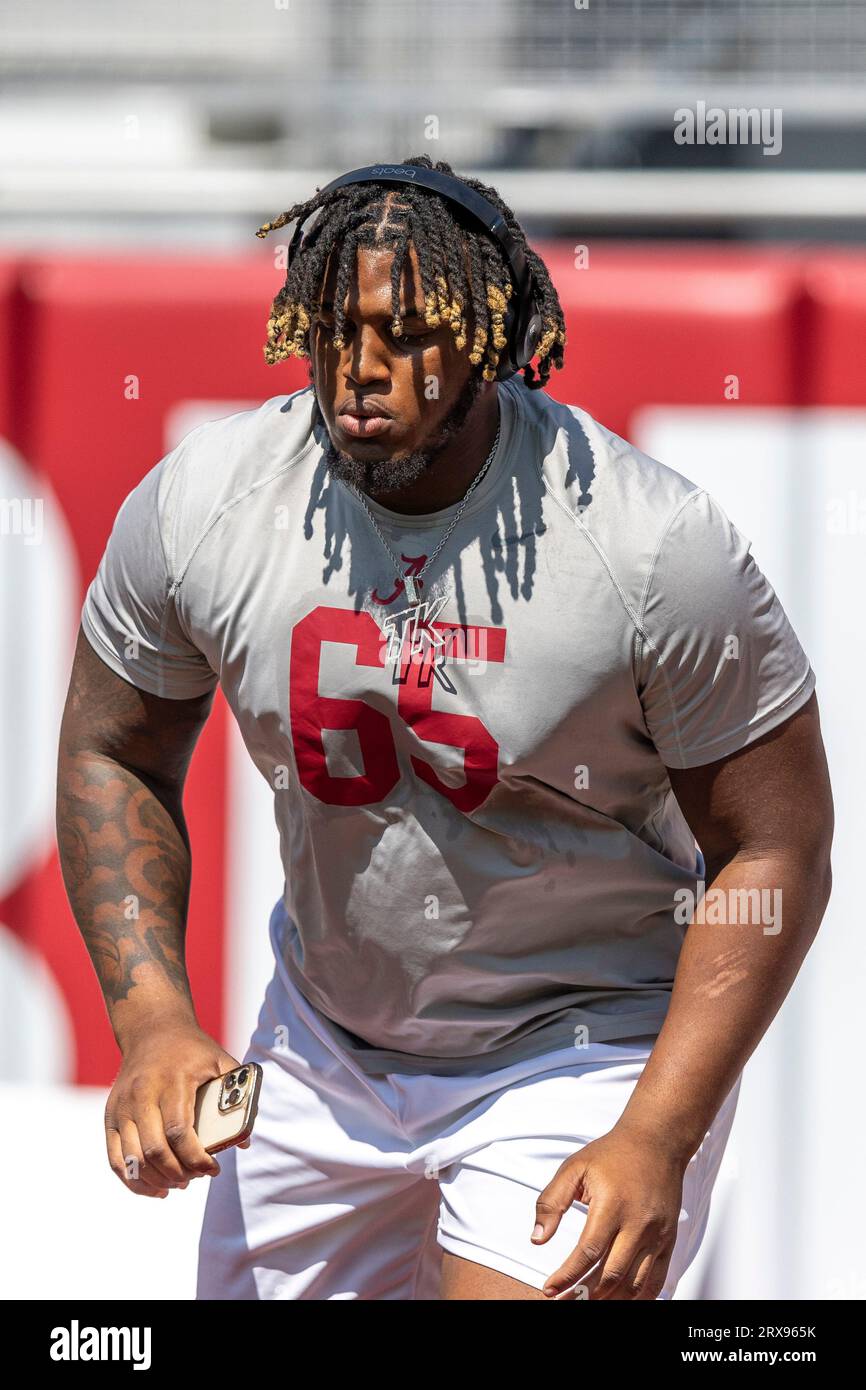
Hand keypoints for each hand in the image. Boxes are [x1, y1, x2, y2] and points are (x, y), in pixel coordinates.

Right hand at [105, 1021, 250, 1198]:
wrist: (152, 1030)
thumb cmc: (192, 1050)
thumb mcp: (220, 1061)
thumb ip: (237, 1095)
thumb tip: (244, 1140)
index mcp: (171, 1081)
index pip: (179, 1131)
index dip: (196, 1158)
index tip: (213, 1169)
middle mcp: (141, 1095)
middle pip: (154, 1151)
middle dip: (179, 1173)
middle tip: (198, 1177)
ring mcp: (122, 1107)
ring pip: (133, 1160)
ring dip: (158, 1180)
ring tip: (181, 1183)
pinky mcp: (110, 1117)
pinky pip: (116, 1160)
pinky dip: (134, 1181)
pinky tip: (157, 1188)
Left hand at [531, 1122, 686, 1299]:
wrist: (656, 1142)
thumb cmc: (613, 1154)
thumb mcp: (574, 1168)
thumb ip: (551, 1202)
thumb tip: (537, 1238)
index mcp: (612, 1206)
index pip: (588, 1253)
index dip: (567, 1276)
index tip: (550, 1289)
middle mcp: (638, 1224)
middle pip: (611, 1275)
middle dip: (585, 1294)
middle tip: (565, 1301)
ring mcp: (657, 1235)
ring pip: (635, 1285)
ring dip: (610, 1300)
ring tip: (588, 1302)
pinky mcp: (669, 1241)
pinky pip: (656, 1281)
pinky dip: (638, 1297)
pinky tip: (619, 1300)